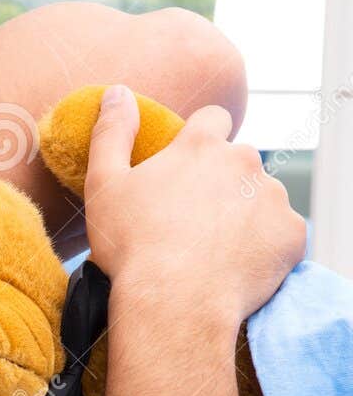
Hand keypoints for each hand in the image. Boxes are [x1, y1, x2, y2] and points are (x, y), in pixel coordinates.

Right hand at [84, 83, 305, 328]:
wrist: (174, 303)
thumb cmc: (133, 247)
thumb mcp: (104, 187)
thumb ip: (112, 134)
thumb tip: (117, 92)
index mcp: (201, 146)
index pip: (211, 120)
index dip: (198, 140)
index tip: (184, 170)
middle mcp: (245, 161)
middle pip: (238, 161)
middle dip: (220, 183)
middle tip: (190, 222)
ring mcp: (273, 197)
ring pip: (260, 197)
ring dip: (242, 215)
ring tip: (210, 251)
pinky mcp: (291, 233)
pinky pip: (280, 234)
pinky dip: (262, 247)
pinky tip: (234, 267)